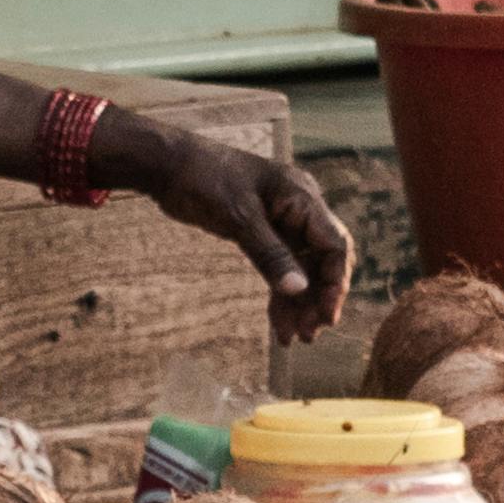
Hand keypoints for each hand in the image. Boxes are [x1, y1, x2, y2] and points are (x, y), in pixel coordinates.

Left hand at [145, 128, 359, 329]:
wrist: (169, 165)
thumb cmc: (204, 179)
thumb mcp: (238, 218)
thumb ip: (270, 254)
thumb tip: (298, 289)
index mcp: (302, 197)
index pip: (334, 244)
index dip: (334, 283)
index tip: (325, 317)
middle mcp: (299, 209)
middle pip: (322, 261)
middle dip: (318, 299)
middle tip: (308, 335)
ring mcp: (282, 221)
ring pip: (302, 269)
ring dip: (299, 303)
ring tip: (293, 337)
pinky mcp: (262, 232)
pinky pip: (280, 266)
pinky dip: (279, 293)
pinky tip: (277, 322)